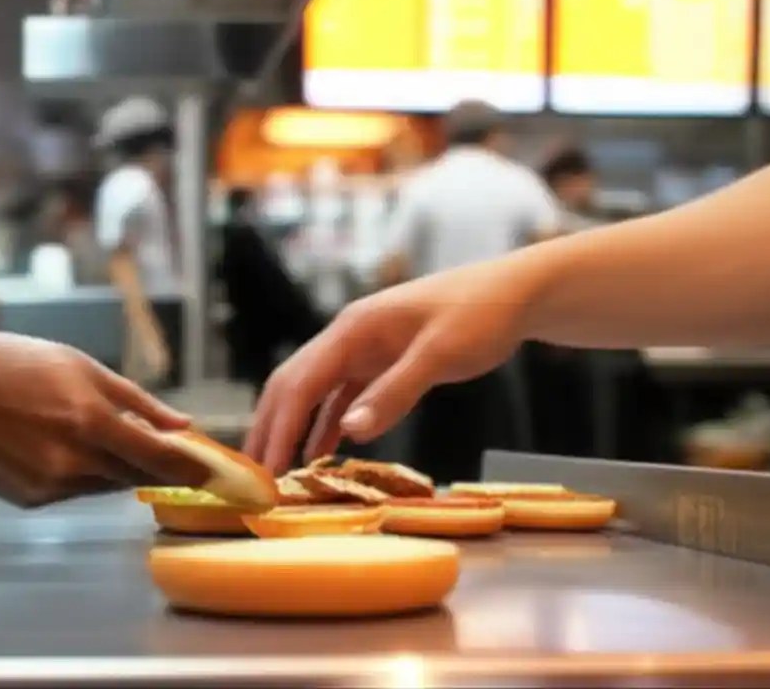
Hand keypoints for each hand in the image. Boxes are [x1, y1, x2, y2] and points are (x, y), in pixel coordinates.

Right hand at [0, 330, 205, 505]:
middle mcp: (71, 462)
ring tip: (88, 431)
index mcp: (89, 423)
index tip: (218, 472)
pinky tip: (55, 444)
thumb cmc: (9, 361)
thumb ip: (136, 401)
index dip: (194, 468)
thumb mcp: (80, 367)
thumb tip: (181, 425)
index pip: (162, 459)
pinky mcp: (27, 500)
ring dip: (112, 466)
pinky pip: (71, 492)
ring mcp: (47, 487)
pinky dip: (77, 473)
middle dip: (156, 465)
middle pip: (136, 476)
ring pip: (103, 485)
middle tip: (170, 452)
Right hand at [243, 259, 538, 474]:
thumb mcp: (440, 355)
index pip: (301, 382)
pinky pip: (340, 398)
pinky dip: (325, 426)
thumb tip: (349, 430)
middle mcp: (348, 337)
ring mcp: (362, 350)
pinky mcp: (381, 363)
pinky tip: (319, 454)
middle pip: (292, 386)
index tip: (267, 466)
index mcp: (353, 329)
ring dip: (292, 429)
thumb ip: (394, 393)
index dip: (280, 426)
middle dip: (271, 428)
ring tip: (276, 471)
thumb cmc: (481, 314)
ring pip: (312, 393)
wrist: (515, 294)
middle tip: (254, 476)